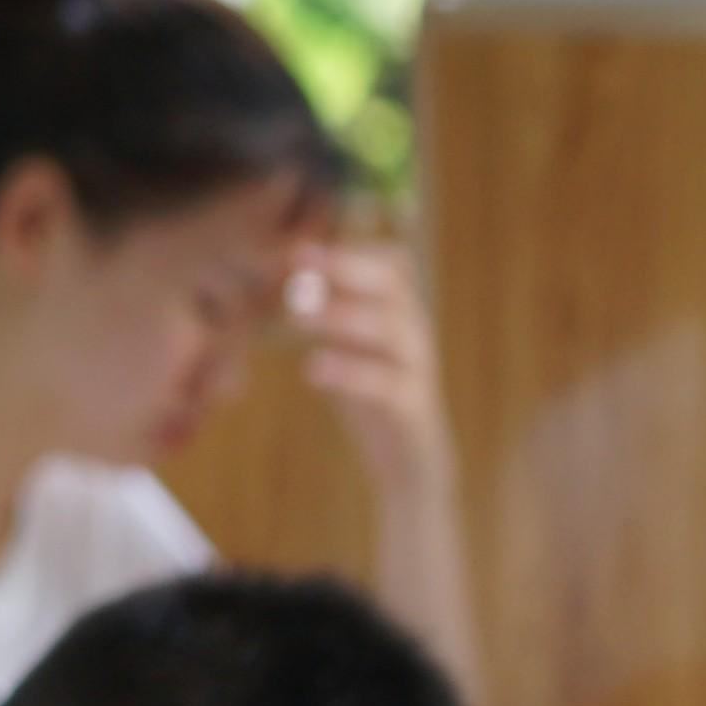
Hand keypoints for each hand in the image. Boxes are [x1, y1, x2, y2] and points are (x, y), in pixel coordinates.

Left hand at [284, 237, 452, 497]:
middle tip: (297, 258)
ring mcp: (417, 366)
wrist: (410, 461)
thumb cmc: (372, 394)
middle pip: (393, 283)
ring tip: (295, 316)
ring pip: (391, 328)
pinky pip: (387, 384)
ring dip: (342, 315)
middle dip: (346, 266)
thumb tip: (288, 274)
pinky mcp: (412, 406)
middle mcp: (413, 330)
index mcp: (400, 310)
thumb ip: (327, 312)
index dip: (350, 247)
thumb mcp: (349, 346)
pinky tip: (313, 369)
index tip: (299, 244)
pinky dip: (350, 373)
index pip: (391, 261)